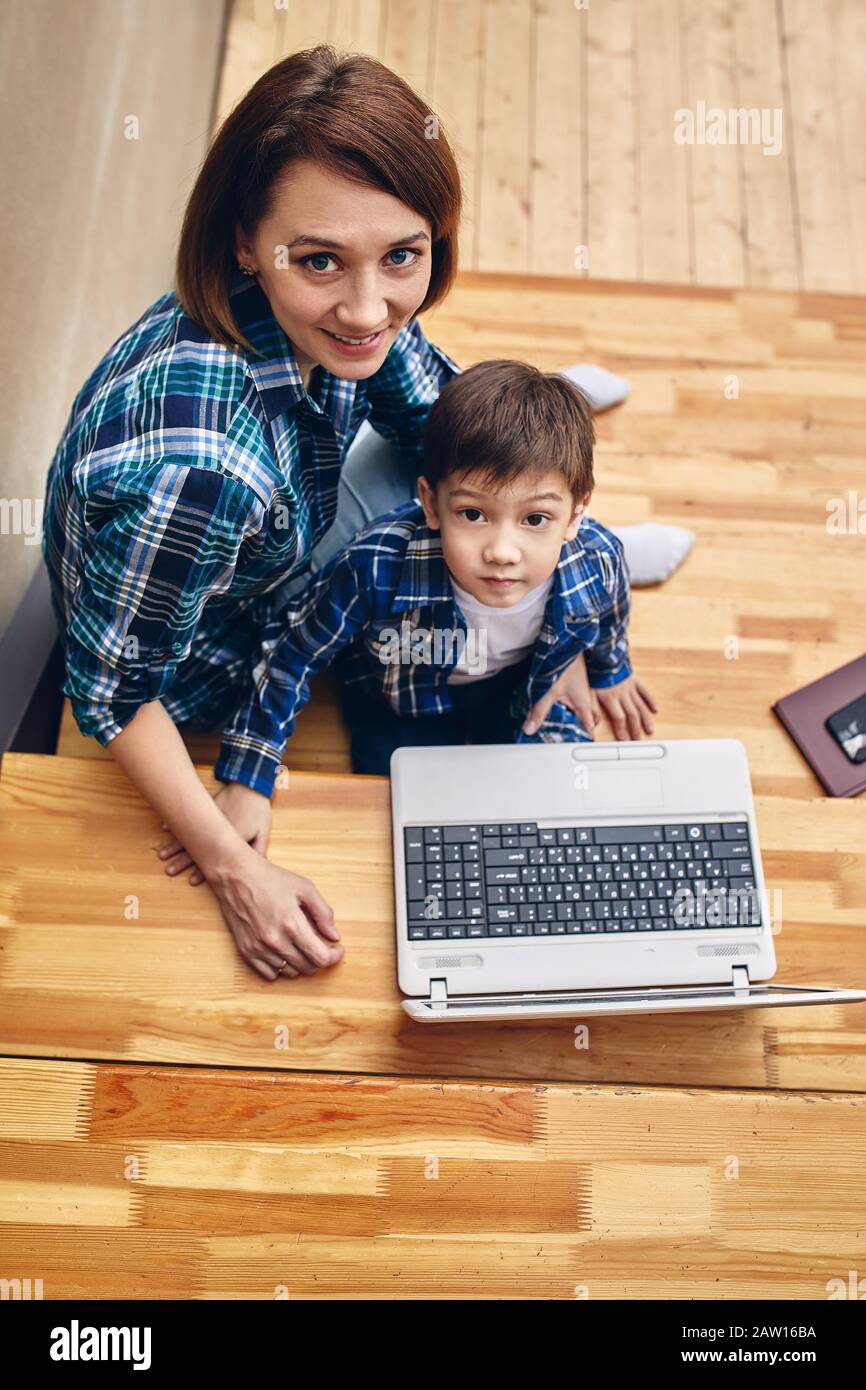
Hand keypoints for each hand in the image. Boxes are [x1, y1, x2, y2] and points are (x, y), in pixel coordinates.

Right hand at [157, 781, 270, 885]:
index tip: (191, 881)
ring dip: (173, 845)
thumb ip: (259, 850)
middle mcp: (216, 832)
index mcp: (231, 841)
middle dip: (181, 861)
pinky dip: (176, 823)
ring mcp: (208, 820)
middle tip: (168, 871)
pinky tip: (164, 828)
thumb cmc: (258, 809)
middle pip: (195, 850)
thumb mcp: (263, 831)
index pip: (213, 860)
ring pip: (188, 835)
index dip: (201, 872)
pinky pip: (188, 819)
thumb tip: (258, 867)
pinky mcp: (205, 810)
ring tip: (161, 854)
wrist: (250, 784)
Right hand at [212, 850, 343, 981]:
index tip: (337, 949)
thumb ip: (323, 913)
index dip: (334, 957)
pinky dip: (280, 968)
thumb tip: (335, 936)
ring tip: (301, 946)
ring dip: (300, 963)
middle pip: (307, 968)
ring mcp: (259, 948)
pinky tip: (283, 952)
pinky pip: (269, 974)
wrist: (236, 875)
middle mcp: (275, 941)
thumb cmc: (271, 879)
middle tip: (320, 946)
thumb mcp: (305, 888)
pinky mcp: (246, 951)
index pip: (320, 958)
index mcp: (292, 925)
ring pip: (289, 973)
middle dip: (319, 959)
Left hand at [523, 650, 600, 736]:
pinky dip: (570, 704)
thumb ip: (539, 712)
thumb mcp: (548, 692)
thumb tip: (530, 729)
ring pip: (583, 709)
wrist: (568, 642)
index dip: (584, 738)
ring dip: (575, 716)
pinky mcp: (576, 682)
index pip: (589, 728)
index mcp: (584, 704)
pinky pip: (577, 699)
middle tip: (568, 737)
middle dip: (581, 729)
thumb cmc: (564, 664)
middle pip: (588, 720)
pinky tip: (558, 704)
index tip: (578, 746)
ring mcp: (583, 689)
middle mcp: (586, 698)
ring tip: (561, 724)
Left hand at [594, 674, 657, 739]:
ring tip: (650, 730)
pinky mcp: (634, 680)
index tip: (624, 739)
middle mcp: (622, 694)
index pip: (618, 718)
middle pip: (632, 715)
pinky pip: (644, 691)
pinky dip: (650, 701)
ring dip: (645, 719)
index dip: (621, 730)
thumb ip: (592, 707)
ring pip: (640, 706)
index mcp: (610, 697)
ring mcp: (630, 687)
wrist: (603, 655)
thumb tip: (592, 723)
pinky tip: (655, 709)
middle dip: (635, 729)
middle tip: (638, 740)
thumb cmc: (595, 672)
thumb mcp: (589, 691)